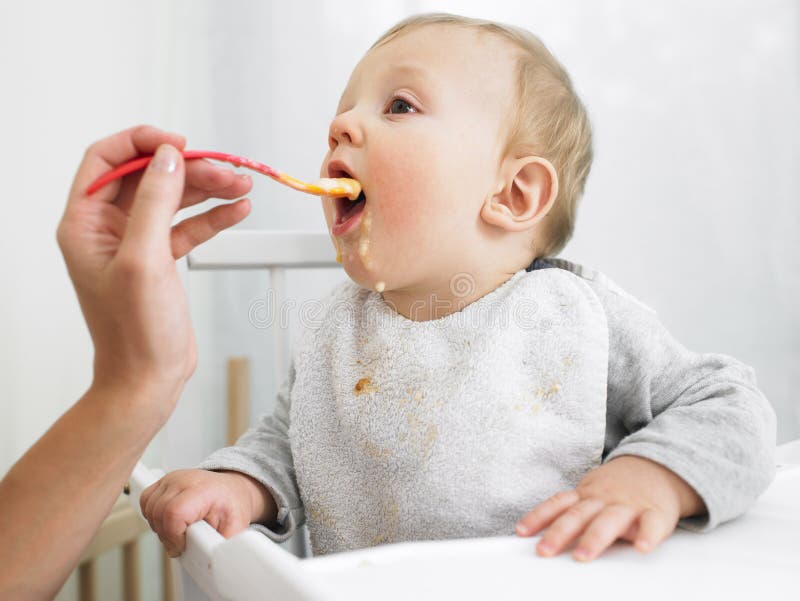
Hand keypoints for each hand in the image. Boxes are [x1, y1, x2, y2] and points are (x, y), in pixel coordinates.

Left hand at [57, 125, 251, 410]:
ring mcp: (137, 243)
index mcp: (85, 224)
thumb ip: (154, 202)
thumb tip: (167, 157)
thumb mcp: (143, 260)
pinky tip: (237, 210)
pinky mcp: (162, 259)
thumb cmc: (135, 332)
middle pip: (149, 177)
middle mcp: (108, 229)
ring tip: (241, 186)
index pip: (107, 161)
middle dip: (189, 169)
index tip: (178, 144)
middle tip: (226, 171)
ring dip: (208, 189)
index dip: (142, 144)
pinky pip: (188, 225)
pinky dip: (213, 216)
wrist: (149, 377)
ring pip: (173, 198)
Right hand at [140, 469, 273, 556]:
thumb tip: (219, 560)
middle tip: (182, 541)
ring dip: (159, 526)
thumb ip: (224, 545)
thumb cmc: (231, 506)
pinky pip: (146, 499)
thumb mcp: (235, 527)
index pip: (174, 512)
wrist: (231, 490)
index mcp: (204, 490)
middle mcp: (185, 480)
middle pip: (159, 513)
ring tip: (177, 531)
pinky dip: (152, 515)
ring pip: (150, 508)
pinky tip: (167, 520)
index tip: (182, 546)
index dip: (174, 536)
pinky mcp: (163, 480)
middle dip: (167, 535)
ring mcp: (172, 478)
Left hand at [515, 455, 705, 561]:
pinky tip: (642, 548)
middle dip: (559, 533)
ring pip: (609, 520)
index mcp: (586, 495)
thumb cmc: (617, 488)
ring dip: (595, 538)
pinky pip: (651, 524)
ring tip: (583, 556)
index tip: (521, 532)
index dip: (538, 517)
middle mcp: (603, 499)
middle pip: (578, 515)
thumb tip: (541, 536)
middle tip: (545, 550)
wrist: (657, 467)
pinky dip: (647, 535)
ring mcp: (629, 505)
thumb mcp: (591, 493)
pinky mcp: (655, 512)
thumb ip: (571, 512)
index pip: (557, 504)